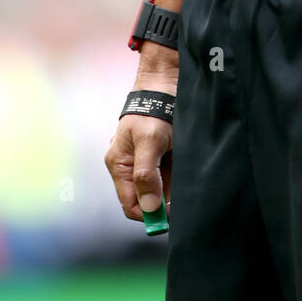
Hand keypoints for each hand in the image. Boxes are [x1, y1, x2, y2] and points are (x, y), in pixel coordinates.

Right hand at [104, 71, 175, 221]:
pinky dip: (177, 175)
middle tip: (181, 193)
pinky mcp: (158, 155)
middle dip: (163, 199)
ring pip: (159, 188)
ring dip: (172, 186)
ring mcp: (144, 161)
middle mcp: (129, 166)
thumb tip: (150, 207)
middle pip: (145, 198)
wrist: (165, 84)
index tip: (169, 216)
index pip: (130, 205)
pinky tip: (183, 165)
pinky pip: (168, 175)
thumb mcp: (149, 142)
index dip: (148, 214)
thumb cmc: (153, 111)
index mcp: (118, 165)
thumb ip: (146, 175)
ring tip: (181, 172)